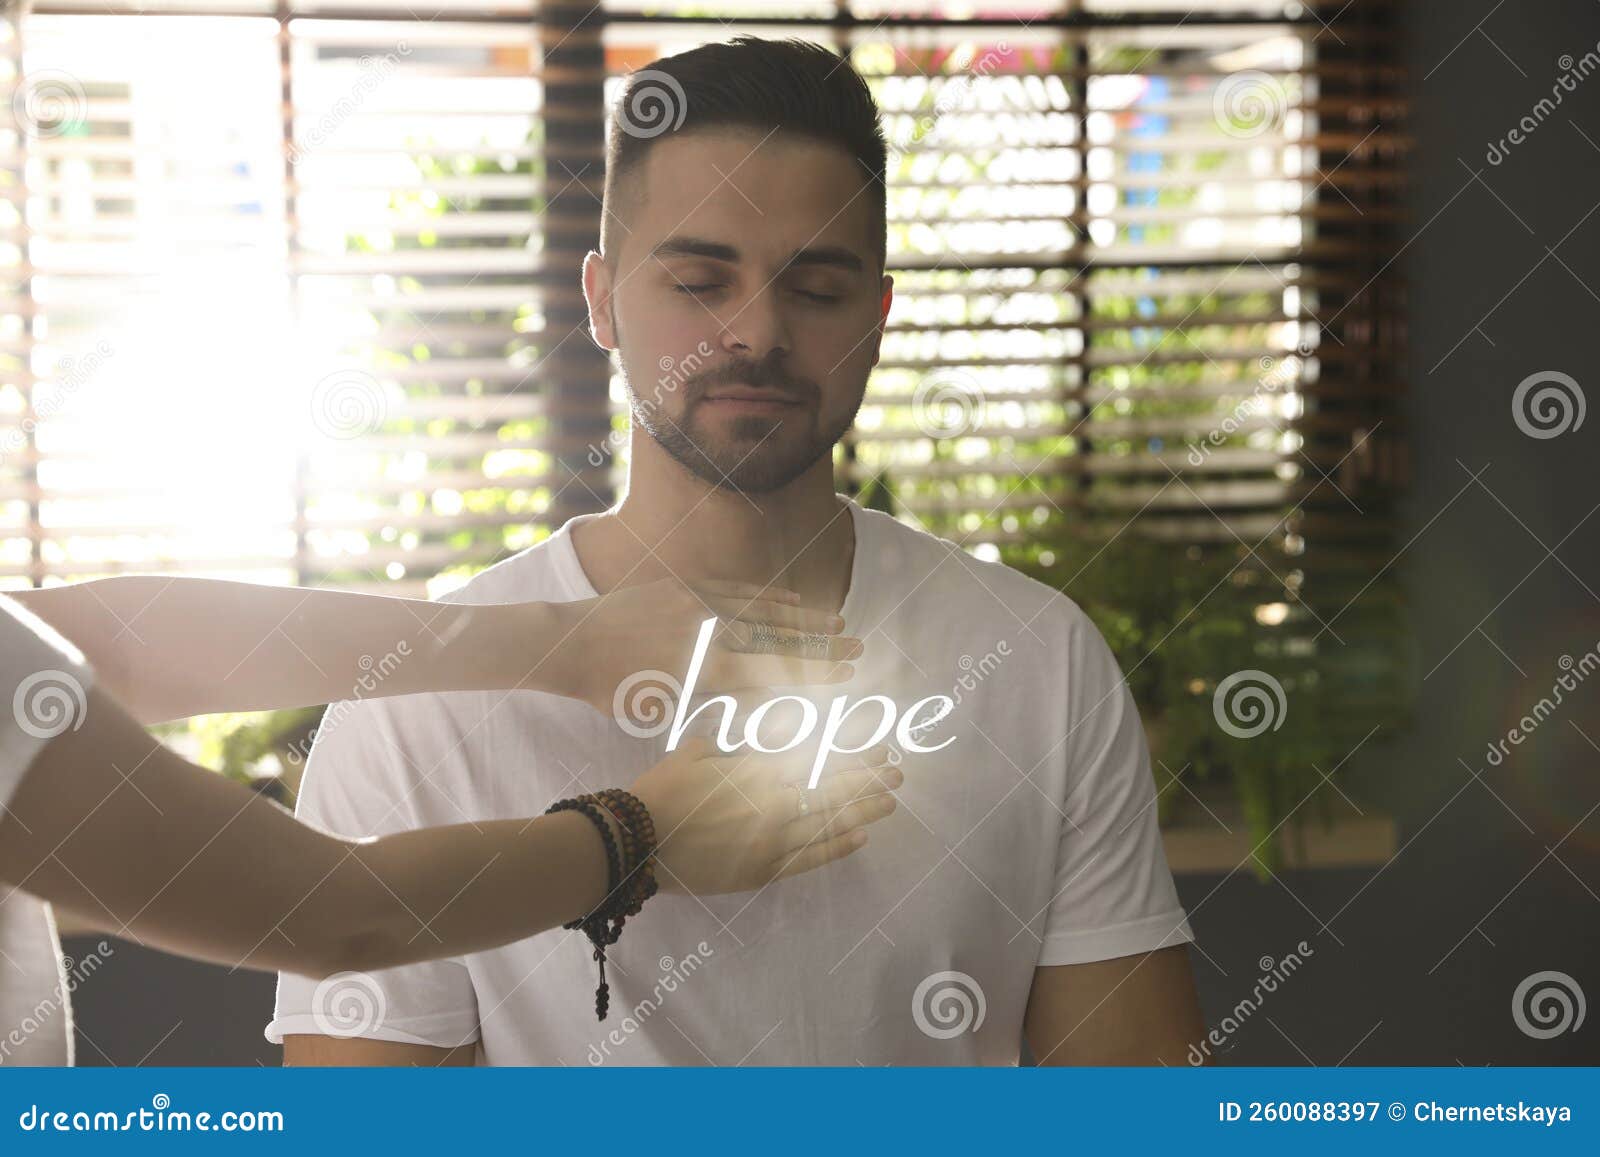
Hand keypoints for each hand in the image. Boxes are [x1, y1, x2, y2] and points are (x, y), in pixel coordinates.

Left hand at [539, 577, 863, 717]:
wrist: (570, 643)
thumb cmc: (612, 689)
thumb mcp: (663, 710)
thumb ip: (711, 704)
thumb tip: (756, 704)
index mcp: (705, 670)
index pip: (774, 673)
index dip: (814, 675)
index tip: (846, 675)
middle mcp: (709, 633)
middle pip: (780, 640)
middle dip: (823, 645)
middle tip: (859, 648)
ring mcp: (699, 605)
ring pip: (764, 610)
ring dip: (805, 618)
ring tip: (839, 622)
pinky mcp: (685, 586)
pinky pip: (736, 590)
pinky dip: (767, 596)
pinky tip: (794, 599)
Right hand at [626, 736, 900, 894]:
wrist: (636, 843)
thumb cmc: (659, 793)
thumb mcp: (694, 753)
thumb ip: (726, 743)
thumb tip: (744, 732)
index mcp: (755, 769)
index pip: (814, 756)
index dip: (848, 751)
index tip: (875, 743)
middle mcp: (771, 802)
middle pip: (830, 786)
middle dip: (866, 776)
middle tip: (898, 768)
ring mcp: (770, 839)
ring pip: (827, 821)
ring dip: (862, 809)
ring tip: (892, 800)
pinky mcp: (762, 871)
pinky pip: (809, 859)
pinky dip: (836, 847)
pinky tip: (861, 837)